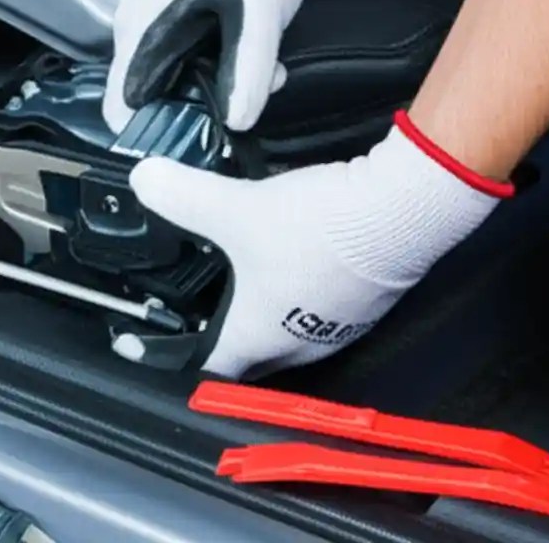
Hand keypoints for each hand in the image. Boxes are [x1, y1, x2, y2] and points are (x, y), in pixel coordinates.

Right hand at [103, 0, 326, 133]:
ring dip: (214, 96)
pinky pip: (185, 69)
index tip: (194, 146)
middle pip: (148, 102)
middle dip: (194, 115)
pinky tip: (251, 64)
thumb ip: (248, 69)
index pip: (121, 107)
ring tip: (257, 80)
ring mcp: (154, 31)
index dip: (151, 136)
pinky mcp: (175, 29)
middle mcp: (137, 34)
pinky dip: (218, 76)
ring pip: (172, 88)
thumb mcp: (261, 15)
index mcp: (141, 31)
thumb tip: (237, 122)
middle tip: (242, 107)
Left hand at [130, 112, 513, 379]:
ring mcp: (336, 327)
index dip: (176, 357)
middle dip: (222, 343)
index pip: (210, 367)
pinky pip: (319, 315)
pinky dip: (299, 300)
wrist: (404, 210)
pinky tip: (292, 267)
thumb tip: (143, 180)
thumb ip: (183, 196)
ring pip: (288, 339)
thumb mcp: (236, 207)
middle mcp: (298, 345)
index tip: (154, 345)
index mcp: (260, 336)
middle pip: (249, 359)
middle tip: (197, 317)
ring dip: (265, 321)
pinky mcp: (363, 304)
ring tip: (240, 291)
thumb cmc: (322, 227)